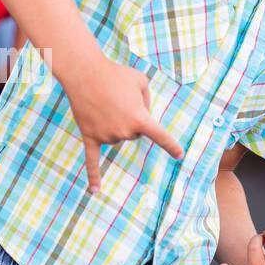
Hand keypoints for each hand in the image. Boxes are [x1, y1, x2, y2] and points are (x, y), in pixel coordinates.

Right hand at [63, 57, 181, 192]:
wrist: (84, 73)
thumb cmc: (115, 74)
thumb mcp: (141, 80)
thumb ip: (146, 100)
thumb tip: (142, 115)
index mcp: (140, 119)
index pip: (161, 137)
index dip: (171, 146)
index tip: (179, 155)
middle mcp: (124, 132)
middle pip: (134, 133)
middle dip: (129, 117)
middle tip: (118, 98)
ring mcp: (106, 136)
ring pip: (116, 136)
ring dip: (113, 122)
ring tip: (104, 102)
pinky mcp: (89, 136)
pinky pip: (92, 160)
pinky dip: (93, 176)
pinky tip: (95, 191)